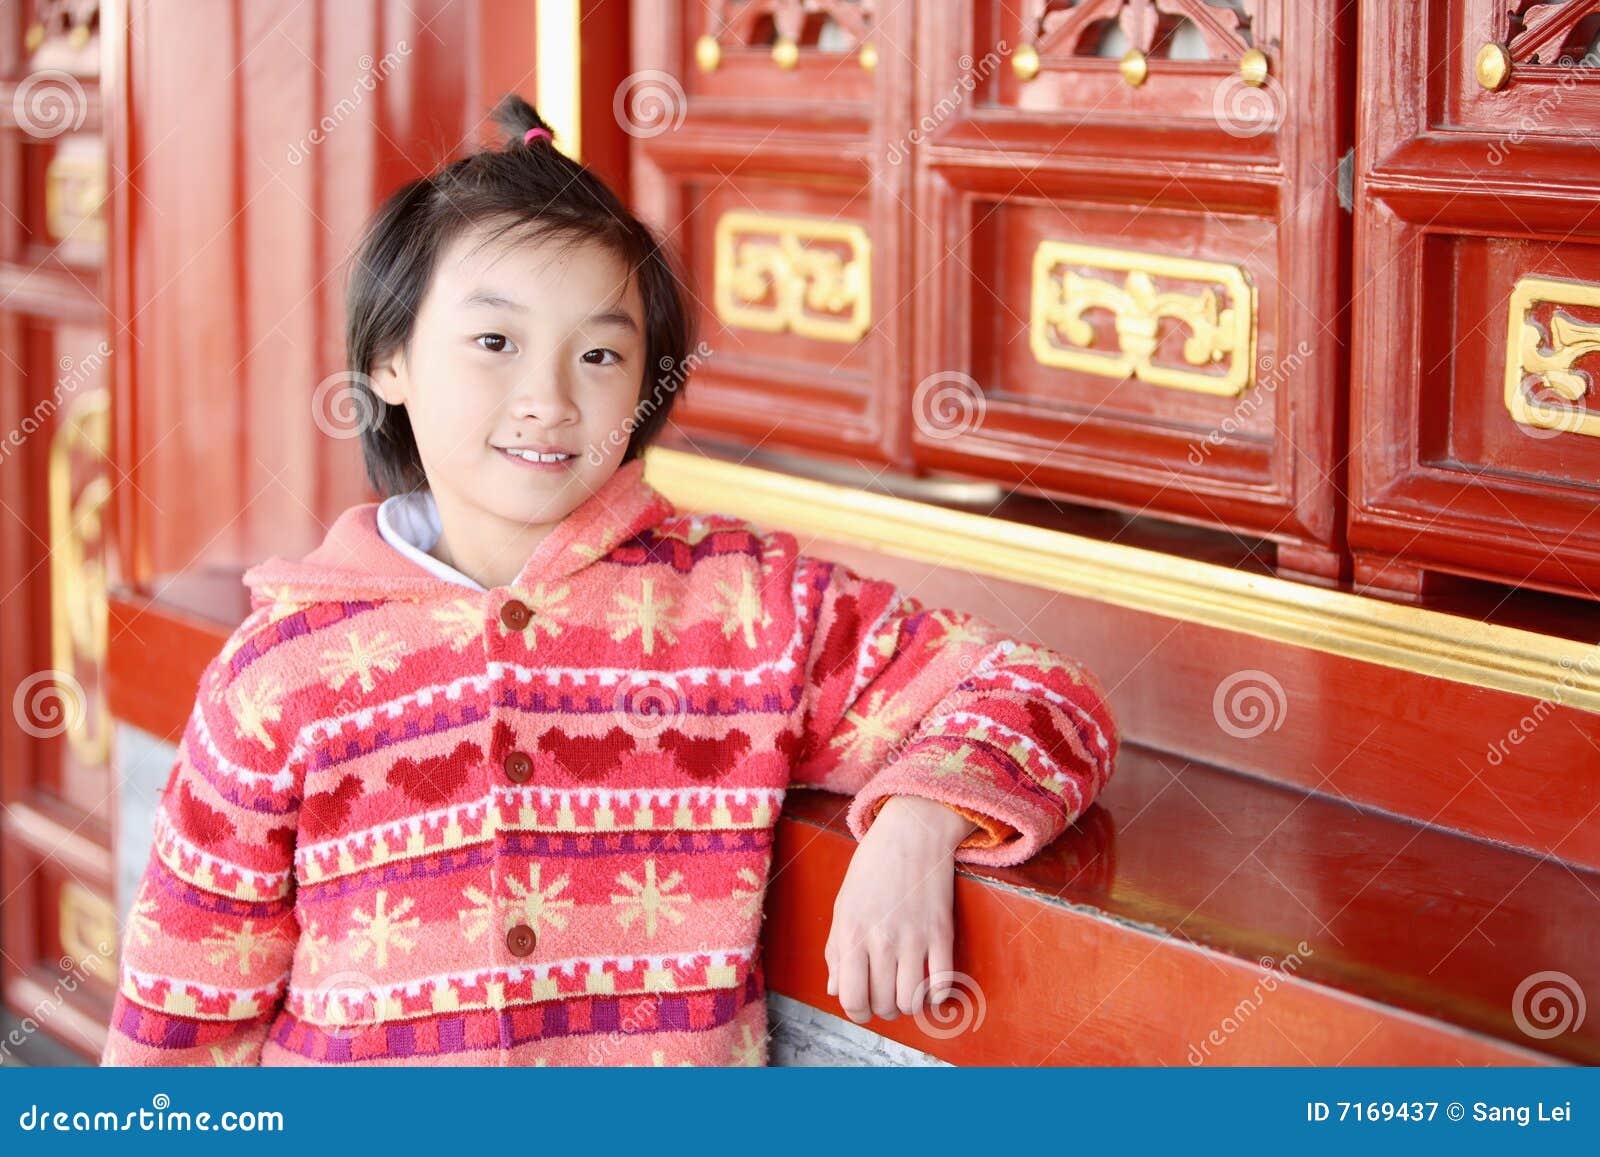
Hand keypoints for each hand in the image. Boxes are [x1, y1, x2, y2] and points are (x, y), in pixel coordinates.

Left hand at [824, 795, 976, 1023]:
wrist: (912, 831)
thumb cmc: (873, 866)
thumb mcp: (843, 905)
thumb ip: (836, 950)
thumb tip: (834, 990)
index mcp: (851, 933)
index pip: (851, 998)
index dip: (857, 1011)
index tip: (863, 1005)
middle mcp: (881, 940)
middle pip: (883, 1004)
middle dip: (883, 1008)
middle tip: (885, 994)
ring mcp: (914, 938)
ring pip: (911, 1001)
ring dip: (909, 1004)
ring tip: (906, 990)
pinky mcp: (942, 932)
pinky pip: (942, 985)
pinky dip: (936, 996)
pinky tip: (930, 985)